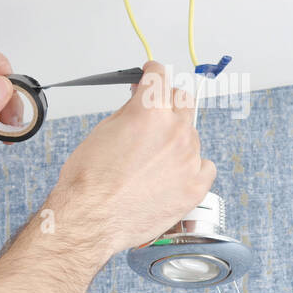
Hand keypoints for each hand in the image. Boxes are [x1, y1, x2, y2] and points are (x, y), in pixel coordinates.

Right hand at [53, 60, 216, 254]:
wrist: (91, 219)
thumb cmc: (88, 183)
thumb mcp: (101, 132)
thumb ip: (129, 112)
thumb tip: (139, 102)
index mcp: (150, 112)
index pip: (159, 76)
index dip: (151, 73)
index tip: (151, 75)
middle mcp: (175, 130)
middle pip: (183, 100)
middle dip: (168, 102)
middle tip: (154, 116)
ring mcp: (189, 158)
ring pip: (191, 135)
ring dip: (175, 140)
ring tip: (151, 162)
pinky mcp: (196, 185)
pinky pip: (204, 166)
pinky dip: (191, 168)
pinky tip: (171, 176)